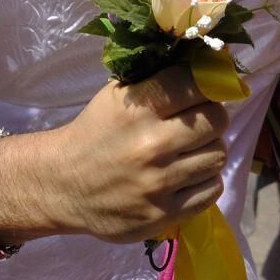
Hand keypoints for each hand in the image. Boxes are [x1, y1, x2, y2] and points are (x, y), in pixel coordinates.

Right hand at [35, 65, 230, 243]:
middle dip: (211, 117)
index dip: (206, 83)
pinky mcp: (164, 214)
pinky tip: (186, 176)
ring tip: (189, 151)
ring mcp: (159, 184)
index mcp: (137, 109)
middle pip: (216, 120)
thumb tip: (212, 65)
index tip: (203, 89)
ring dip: (208, 149)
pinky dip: (205, 180)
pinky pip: (212, 189)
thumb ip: (160, 81)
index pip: (197, 83)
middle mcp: (151, 145)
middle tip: (197, 122)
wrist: (62, 186)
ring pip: (218, 155)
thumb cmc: (95, 133)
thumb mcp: (117, 96)